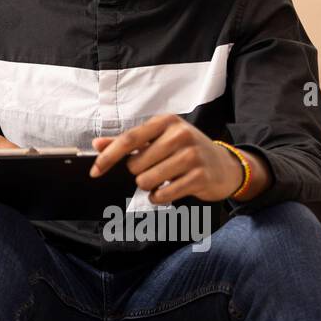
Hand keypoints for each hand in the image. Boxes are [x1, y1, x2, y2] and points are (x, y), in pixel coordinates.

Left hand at [89, 114, 248, 203]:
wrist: (225, 166)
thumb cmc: (186, 150)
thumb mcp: (159, 139)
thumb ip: (128, 142)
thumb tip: (97, 145)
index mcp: (166, 122)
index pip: (128, 139)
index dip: (108, 157)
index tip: (95, 171)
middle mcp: (179, 135)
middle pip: (135, 164)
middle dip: (137, 173)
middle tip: (153, 169)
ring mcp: (191, 155)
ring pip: (146, 181)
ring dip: (148, 186)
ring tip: (162, 179)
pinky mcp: (199, 177)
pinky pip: (163, 195)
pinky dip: (158, 197)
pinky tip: (166, 191)